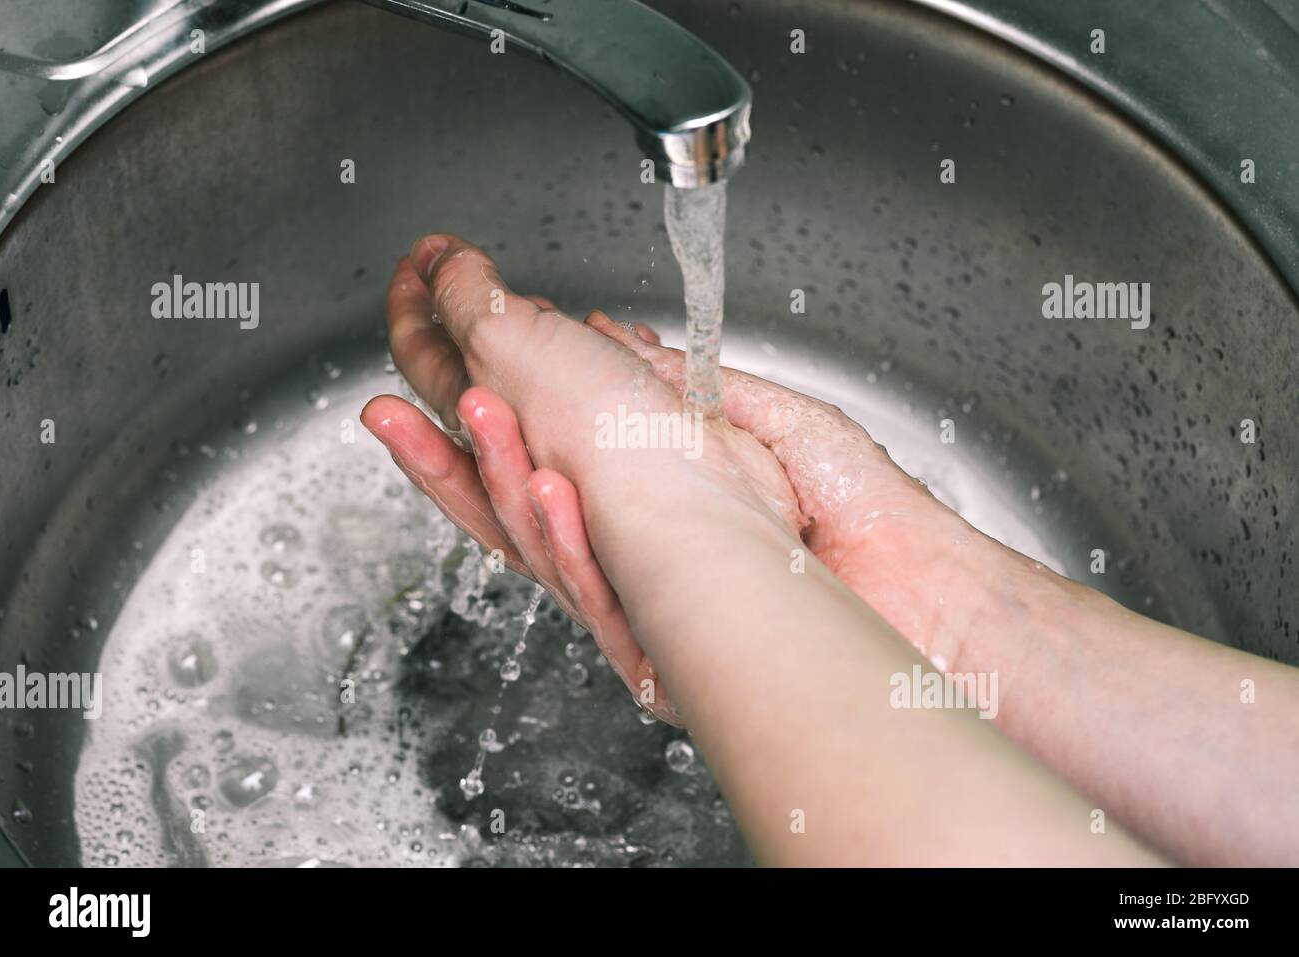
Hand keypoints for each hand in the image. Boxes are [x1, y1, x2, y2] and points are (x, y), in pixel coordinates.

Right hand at [361, 234, 803, 723]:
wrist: (920, 592)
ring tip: (475, 413)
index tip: (426, 383)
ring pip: (542, 550)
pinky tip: (549, 487)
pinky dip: (569, 541)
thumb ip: (677, 382)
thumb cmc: (851, 505)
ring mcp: (644, 599)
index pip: (536, 463)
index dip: (474, 429)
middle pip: (511, 511)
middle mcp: (632, 552)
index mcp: (644, 496)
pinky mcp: (663, 645)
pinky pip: (597, 594)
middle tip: (387, 411)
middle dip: (445, 461)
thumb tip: (613, 340)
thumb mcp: (760, 414)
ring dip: (502, 481)